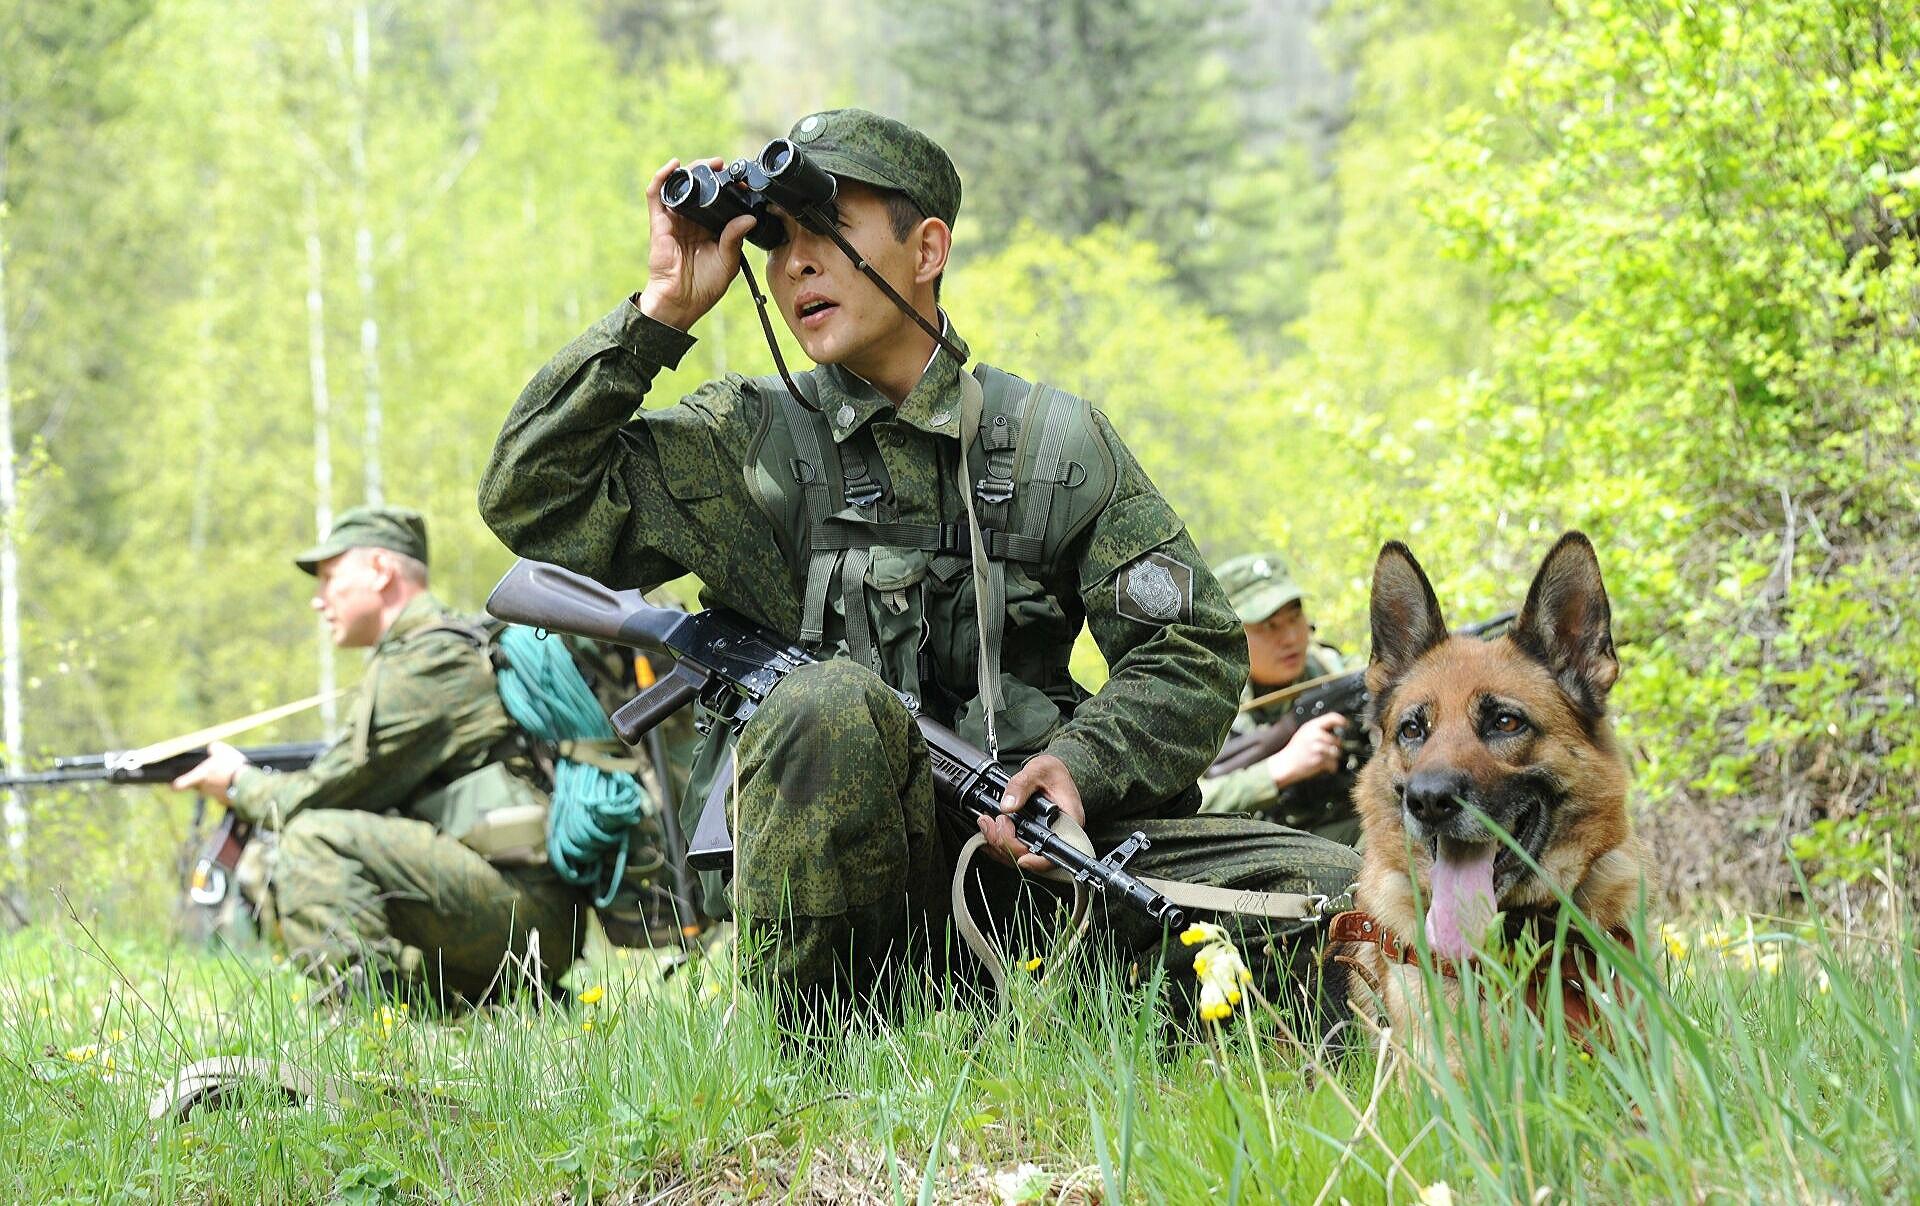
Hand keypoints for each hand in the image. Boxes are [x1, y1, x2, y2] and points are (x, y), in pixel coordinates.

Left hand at [170, 740, 251, 800]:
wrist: (249, 785)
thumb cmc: (232, 767)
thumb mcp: (223, 751)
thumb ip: (214, 748)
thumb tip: (212, 748)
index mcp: (201, 776)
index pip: (182, 784)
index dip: (178, 784)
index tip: (174, 786)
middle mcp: (205, 788)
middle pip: (200, 785)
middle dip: (206, 780)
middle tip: (218, 771)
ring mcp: (215, 796)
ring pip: (213, 789)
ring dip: (219, 784)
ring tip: (232, 774)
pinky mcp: (226, 802)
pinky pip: (224, 794)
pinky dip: (229, 789)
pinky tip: (238, 781)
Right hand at [635, 158, 758, 331]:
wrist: (681, 302)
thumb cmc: (704, 287)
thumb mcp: (728, 261)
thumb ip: (735, 238)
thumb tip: (749, 217)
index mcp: (711, 230)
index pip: (720, 201)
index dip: (730, 189)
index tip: (743, 182)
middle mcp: (693, 222)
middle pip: (700, 188)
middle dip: (712, 173)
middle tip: (725, 166)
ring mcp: (675, 220)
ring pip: (681, 186)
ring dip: (692, 170)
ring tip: (708, 164)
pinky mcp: (659, 222)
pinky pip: (656, 195)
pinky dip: (662, 177)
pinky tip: (674, 166)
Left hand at [979, 754, 1086, 873]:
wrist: (1050, 771)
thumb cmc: (1052, 771)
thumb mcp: (1038, 769)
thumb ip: (1021, 785)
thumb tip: (1008, 805)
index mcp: (1069, 822)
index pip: (1057, 852)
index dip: (1038, 862)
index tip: (1021, 858)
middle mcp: (1058, 835)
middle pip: (1032, 856)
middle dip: (1007, 843)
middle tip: (995, 822)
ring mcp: (1043, 839)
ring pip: (1018, 856)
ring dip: (997, 842)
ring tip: (987, 822)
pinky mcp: (1030, 838)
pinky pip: (1012, 850)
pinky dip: (997, 842)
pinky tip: (989, 829)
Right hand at [1264, 712, 1346, 789]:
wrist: (1285, 764)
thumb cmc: (1295, 750)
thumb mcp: (1304, 732)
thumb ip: (1318, 728)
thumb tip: (1335, 725)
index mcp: (1312, 726)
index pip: (1332, 718)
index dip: (1342, 721)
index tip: (1347, 725)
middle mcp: (1316, 735)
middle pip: (1337, 740)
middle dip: (1334, 747)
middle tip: (1325, 751)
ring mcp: (1318, 747)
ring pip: (1337, 752)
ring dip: (1332, 758)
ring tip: (1321, 758)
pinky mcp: (1320, 760)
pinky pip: (1333, 763)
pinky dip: (1330, 767)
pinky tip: (1322, 765)